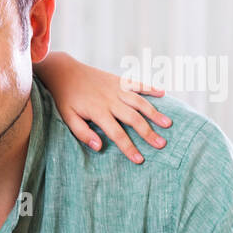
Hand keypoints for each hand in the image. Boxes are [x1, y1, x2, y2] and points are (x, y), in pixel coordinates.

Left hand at [42, 52, 170, 162]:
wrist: (65, 72)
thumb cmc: (66, 99)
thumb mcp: (68, 118)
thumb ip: (82, 133)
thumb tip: (99, 147)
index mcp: (98, 112)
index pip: (117, 134)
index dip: (129, 147)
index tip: (140, 160)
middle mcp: (111, 100)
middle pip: (133, 119)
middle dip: (148, 133)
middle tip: (162, 145)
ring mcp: (116, 88)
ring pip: (140, 102)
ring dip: (154, 113)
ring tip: (168, 124)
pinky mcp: (119, 79)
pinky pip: (137, 83)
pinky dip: (150, 87)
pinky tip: (163, 93)